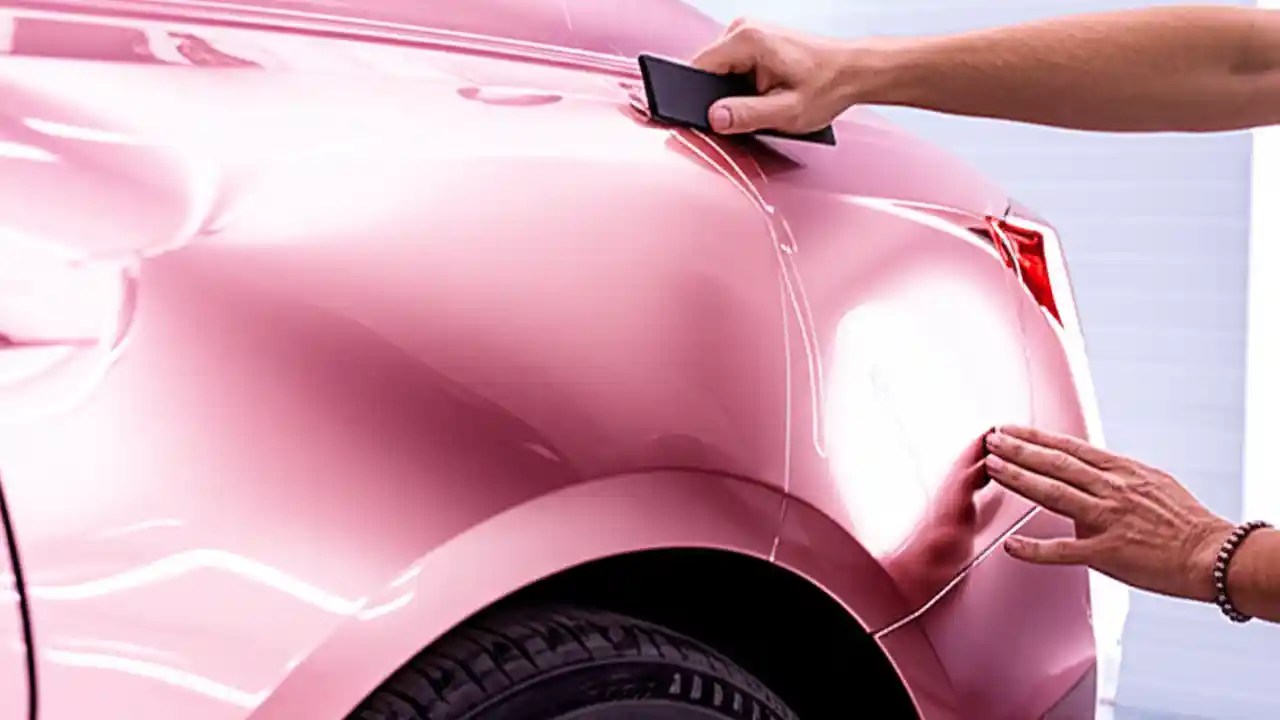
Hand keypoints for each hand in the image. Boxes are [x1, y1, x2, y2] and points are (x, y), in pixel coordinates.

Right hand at [689, 19, 873, 134]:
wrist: (853, 71)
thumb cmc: (828, 86)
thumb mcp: (787, 112)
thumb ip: (747, 115)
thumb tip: (715, 118)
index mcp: (747, 39)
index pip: (698, 68)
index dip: (697, 96)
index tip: (706, 116)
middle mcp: (744, 28)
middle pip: (708, 71)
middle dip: (721, 98)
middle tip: (752, 113)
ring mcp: (748, 33)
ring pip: (720, 72)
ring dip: (735, 94)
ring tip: (764, 102)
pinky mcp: (754, 43)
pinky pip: (733, 69)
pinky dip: (744, 87)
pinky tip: (766, 95)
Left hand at [984, 425, 1233, 602]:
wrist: (1213, 554)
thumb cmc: (1186, 520)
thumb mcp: (1153, 482)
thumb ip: (1117, 477)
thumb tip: (1090, 473)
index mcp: (1122, 472)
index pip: (1069, 448)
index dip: (1035, 438)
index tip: (1009, 429)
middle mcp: (1112, 490)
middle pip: (1056, 464)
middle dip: (1018, 450)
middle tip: (989, 440)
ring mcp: (1108, 520)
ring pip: (1054, 494)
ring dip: (1018, 479)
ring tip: (992, 467)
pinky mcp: (1108, 553)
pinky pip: (1063, 550)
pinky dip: (1034, 549)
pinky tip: (1011, 545)